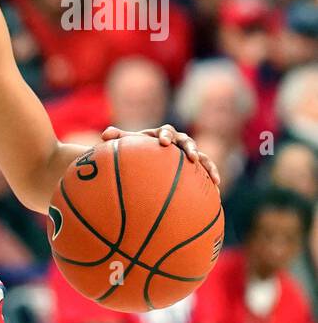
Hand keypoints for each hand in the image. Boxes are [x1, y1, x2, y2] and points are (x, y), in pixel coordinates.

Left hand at [101, 124, 219, 185]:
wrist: (147, 157)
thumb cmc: (136, 150)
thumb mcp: (127, 144)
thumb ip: (117, 138)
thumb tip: (104, 135)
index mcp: (161, 134)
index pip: (165, 131)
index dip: (166, 135)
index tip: (164, 143)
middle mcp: (177, 142)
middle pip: (187, 141)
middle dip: (190, 147)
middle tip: (191, 156)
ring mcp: (187, 154)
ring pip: (201, 157)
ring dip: (207, 165)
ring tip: (213, 178)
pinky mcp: (194, 166)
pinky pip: (205, 171)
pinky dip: (211, 178)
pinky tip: (217, 191)